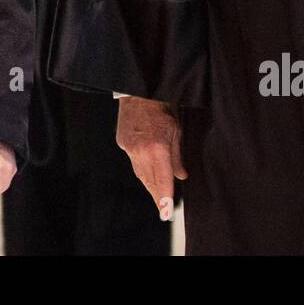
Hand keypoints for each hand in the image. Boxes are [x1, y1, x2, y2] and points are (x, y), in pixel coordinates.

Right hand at [117, 96, 186, 219]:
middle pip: (149, 181)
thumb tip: (181, 175)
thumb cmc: (161, 108)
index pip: (163, 180)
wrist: (138, 92)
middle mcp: (141, 151)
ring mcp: (130, 148)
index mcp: (158, 148)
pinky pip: (133, 161)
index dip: (165, 198)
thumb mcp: (176, 131)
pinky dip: (141, 168)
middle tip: (163, 209)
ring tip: (156, 196)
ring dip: (149, 185)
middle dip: (157, 196)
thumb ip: (177, 156)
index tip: (166, 212)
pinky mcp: (122, 143)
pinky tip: (146, 173)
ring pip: (140, 173)